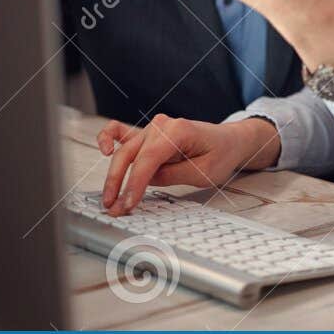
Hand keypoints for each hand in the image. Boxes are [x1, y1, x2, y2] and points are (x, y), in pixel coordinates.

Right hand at [96, 114, 279, 214]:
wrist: (230, 141)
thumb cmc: (221, 154)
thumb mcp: (204, 172)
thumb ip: (173, 175)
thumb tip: (145, 181)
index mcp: (178, 130)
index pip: (148, 160)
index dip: (134, 184)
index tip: (126, 204)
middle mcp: (162, 125)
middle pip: (130, 154)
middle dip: (118, 183)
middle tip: (113, 207)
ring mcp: (152, 128)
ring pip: (124, 150)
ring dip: (113, 174)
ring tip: (109, 197)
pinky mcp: (148, 135)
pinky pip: (122, 132)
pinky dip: (109, 138)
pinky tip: (104, 149)